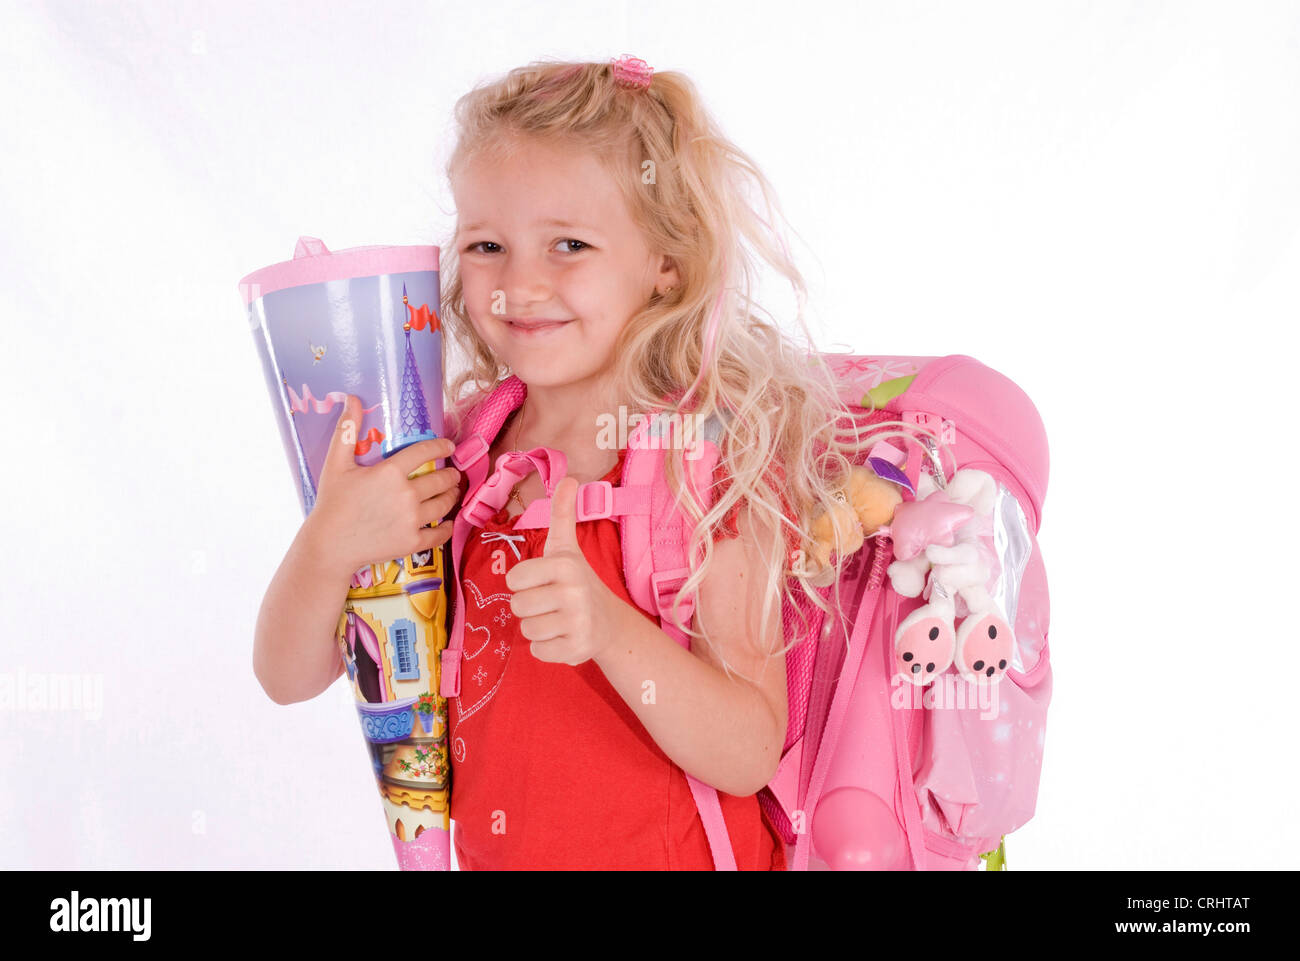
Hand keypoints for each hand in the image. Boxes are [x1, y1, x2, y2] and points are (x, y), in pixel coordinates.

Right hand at [307, 394, 461, 573]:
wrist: (329, 545)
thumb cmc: (332, 503)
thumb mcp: (336, 463)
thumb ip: (347, 430)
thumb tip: (352, 398)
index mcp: (390, 472)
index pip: (425, 452)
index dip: (441, 446)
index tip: (449, 446)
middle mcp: (406, 495)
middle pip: (441, 479)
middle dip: (451, 474)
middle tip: (453, 473)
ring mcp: (411, 520)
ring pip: (444, 503)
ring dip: (452, 496)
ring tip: (452, 491)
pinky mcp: (412, 542)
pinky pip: (439, 534)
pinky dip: (447, 527)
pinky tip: (447, 522)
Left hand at [506, 475, 622, 665]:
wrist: (608, 622)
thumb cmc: (575, 580)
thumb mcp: (566, 546)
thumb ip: (562, 513)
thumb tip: (568, 477)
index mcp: (565, 565)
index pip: (515, 579)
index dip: (525, 582)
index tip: (544, 581)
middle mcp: (574, 592)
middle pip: (518, 607)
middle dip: (529, 607)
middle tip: (550, 603)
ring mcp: (578, 623)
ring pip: (527, 630)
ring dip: (537, 627)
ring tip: (557, 619)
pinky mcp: (577, 650)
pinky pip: (538, 652)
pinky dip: (547, 648)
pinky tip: (563, 636)